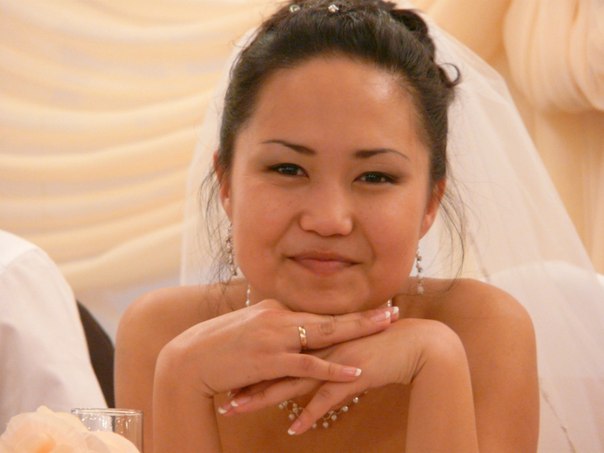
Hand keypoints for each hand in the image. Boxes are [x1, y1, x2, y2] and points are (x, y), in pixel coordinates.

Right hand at [157, 299, 398, 400]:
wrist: (187, 359)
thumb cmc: (214, 346)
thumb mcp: (246, 329)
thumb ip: (270, 327)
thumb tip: (288, 330)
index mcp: (274, 310)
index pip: (317, 312)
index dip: (345, 313)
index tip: (368, 309)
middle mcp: (278, 317)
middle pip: (329, 316)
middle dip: (363, 315)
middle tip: (392, 310)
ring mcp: (275, 337)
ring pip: (325, 334)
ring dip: (358, 332)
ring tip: (385, 329)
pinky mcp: (269, 360)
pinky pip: (308, 366)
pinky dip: (333, 369)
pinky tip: (355, 372)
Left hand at [220, 318, 462, 434]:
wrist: (416, 343)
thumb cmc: (381, 346)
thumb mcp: (346, 350)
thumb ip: (325, 358)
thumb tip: (307, 370)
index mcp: (318, 339)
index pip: (279, 354)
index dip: (255, 366)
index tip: (230, 376)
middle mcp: (322, 347)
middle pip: (277, 367)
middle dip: (249, 383)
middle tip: (224, 396)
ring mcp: (335, 361)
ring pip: (292, 382)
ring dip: (264, 398)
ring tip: (238, 409)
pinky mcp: (353, 375)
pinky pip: (327, 399)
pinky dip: (309, 414)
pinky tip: (293, 429)